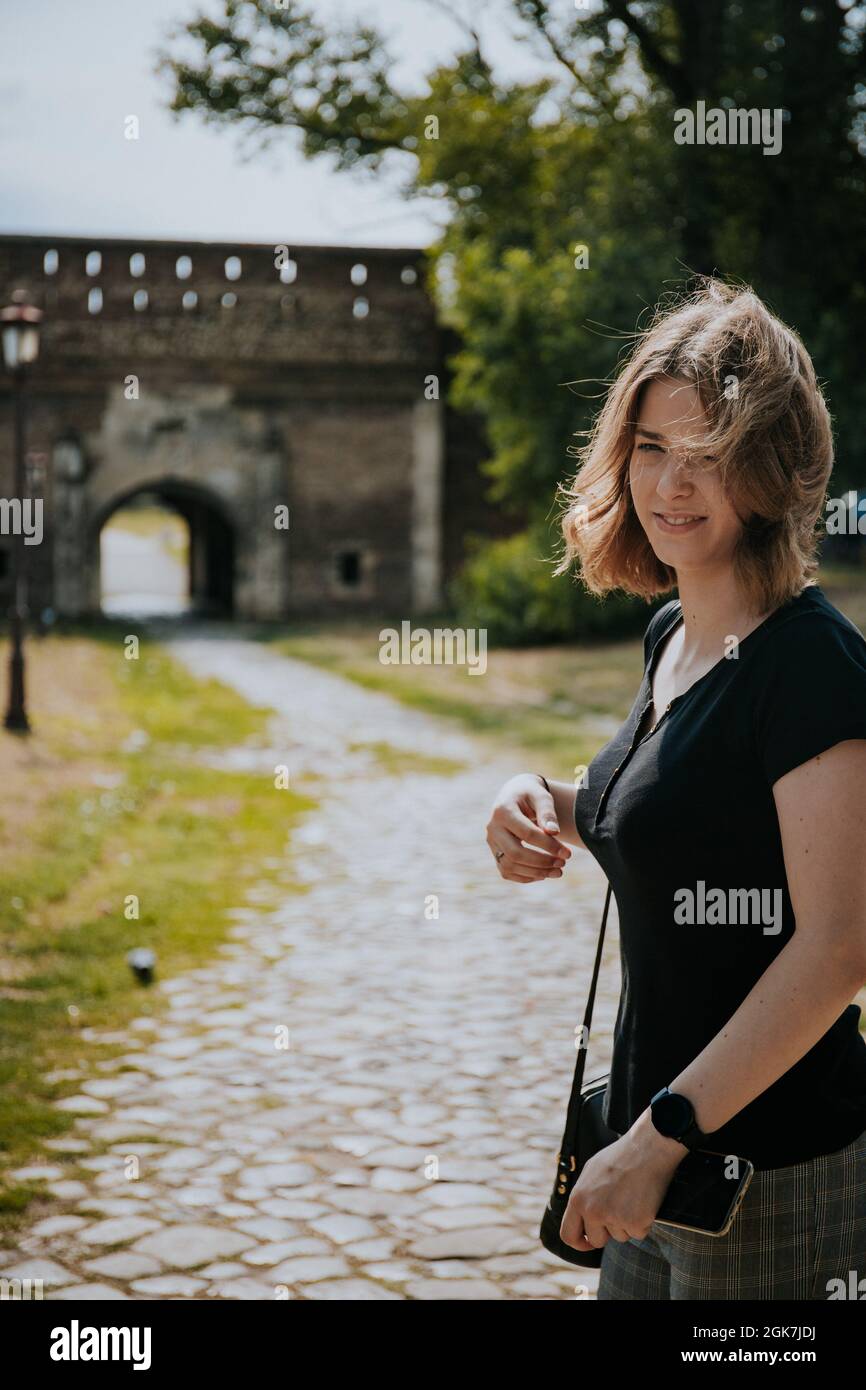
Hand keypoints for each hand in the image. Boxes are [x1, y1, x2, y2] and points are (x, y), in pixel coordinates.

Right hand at [485, 773, 571, 882]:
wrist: (516, 794)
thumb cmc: (531, 795)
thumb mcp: (541, 796)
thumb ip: (547, 812)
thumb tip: (553, 832)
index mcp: (503, 811)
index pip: (527, 834)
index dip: (548, 846)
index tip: (568, 853)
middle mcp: (493, 828)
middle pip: (515, 854)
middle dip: (542, 862)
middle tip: (563, 863)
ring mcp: (492, 842)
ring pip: (509, 866)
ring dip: (536, 872)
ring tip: (558, 871)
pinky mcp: (495, 853)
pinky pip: (506, 872)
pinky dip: (526, 877)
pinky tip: (544, 873)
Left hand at [559, 1109, 685, 1250]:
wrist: (646, 1149)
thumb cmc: (620, 1157)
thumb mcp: (590, 1172)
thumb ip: (583, 1197)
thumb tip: (581, 1217)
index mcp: (578, 1198)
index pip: (568, 1234)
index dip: (579, 1242)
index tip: (588, 1242)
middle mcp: (593, 1211)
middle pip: (596, 1240)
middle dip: (607, 1231)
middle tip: (619, 1210)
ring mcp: (614, 1218)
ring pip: (620, 1236)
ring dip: (627, 1223)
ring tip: (632, 1197)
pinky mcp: (635, 1222)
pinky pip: (638, 1234)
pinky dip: (643, 1222)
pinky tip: (644, 1201)